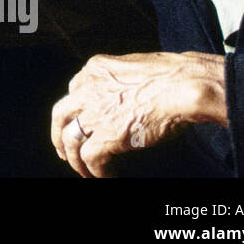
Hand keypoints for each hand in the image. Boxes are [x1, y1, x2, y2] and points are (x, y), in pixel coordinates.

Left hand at [51, 52, 227, 177]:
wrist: (184, 86)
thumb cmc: (174, 76)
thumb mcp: (137, 67)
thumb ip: (123, 80)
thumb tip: (131, 94)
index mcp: (96, 68)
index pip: (75, 89)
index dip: (77, 108)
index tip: (80, 119)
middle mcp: (89, 88)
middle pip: (61, 114)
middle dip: (59, 134)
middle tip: (63, 150)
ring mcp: (96, 112)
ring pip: (70, 139)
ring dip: (74, 158)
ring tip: (83, 171)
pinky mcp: (108, 134)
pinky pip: (90, 157)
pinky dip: (95, 171)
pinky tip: (104, 176)